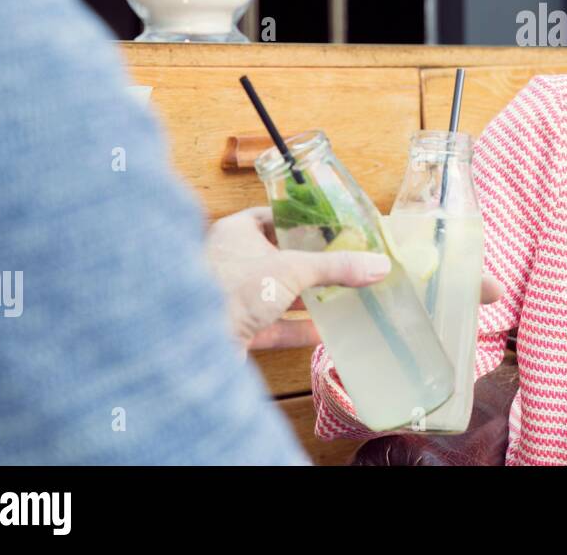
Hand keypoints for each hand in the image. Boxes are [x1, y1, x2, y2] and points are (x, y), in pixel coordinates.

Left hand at [204, 207, 504, 351]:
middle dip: (310, 264)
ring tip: (340, 297)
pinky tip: (322, 332)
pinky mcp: (231, 328)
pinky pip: (270, 325)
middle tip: (342, 263)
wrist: (187, 348)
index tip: (332, 229)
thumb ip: (337, 268)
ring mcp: (228, 297)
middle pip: (277, 257)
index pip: (273, 217)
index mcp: (234, 233)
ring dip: (305, 298)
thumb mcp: (292, 271)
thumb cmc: (230, 292)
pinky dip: (295, 328)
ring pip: (274, 293)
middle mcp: (228, 261)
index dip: (303, 222)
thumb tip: (379, 264)